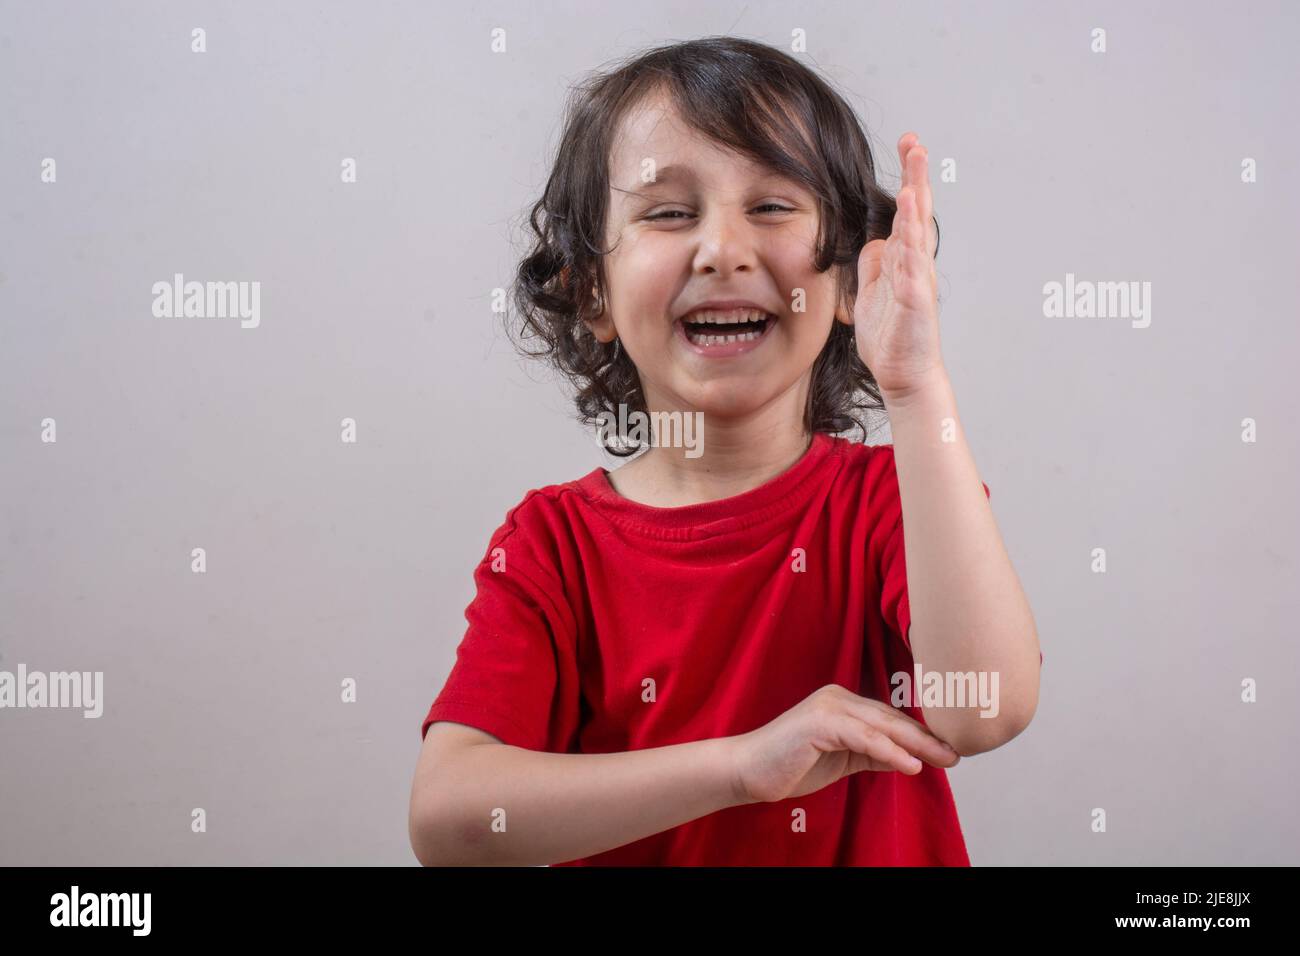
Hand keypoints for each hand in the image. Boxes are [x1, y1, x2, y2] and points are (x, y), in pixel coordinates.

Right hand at [728, 684, 959, 805]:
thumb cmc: (790, 765)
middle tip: (956, 754)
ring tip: (943, 759)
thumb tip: (908, 758)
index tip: (948, 750)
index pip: (890, 719)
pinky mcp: (819, 723)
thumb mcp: (841, 760)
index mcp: (843, 704)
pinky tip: (910, 765)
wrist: (748, 770)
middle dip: (927, 738)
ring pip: (882, 725)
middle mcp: (838, 698)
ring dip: (916, 744)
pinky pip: (863, 738)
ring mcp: (828, 707)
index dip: (920, 735)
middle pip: (891, 718)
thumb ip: (871, 754)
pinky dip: (889, 751)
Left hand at [852, 132, 945, 399]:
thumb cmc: (890, 336)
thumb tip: (877, 240)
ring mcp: (917, 285)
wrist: (902, 374)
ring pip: (916, 241)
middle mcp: (915, 266)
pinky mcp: (915, 308)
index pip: (906, 210)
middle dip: (917, 179)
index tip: (908, 143)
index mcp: (904, 259)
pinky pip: (912, 278)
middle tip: (915, 144)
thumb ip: (874, 265)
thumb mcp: (871, 292)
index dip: (908, 177)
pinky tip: (905, 239)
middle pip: (917, 214)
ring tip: (911, 182)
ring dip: (914, 212)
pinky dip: (910, 257)